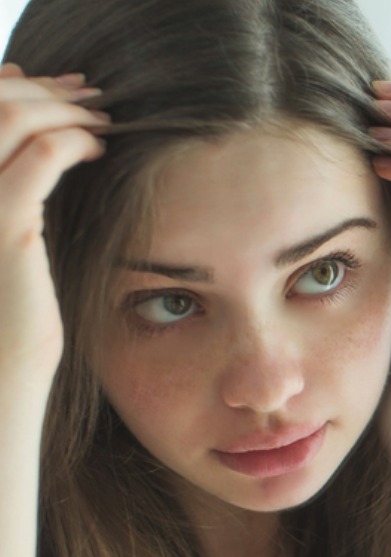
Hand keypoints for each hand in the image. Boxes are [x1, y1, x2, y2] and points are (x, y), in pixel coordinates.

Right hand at [0, 62, 105, 381]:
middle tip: (92, 96)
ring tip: (103, 120)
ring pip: (16, 119)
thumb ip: (14, 175)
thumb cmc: (11, 296)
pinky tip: (99, 150)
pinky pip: (43, 157)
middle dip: (47, 90)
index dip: (18, 84)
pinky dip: (75, 141)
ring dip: (66, 110)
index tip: (63, 85)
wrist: (1, 360)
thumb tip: (36, 128)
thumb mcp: (7, 222)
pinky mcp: (2, 219)